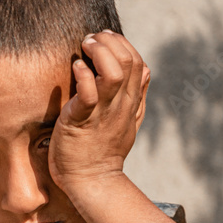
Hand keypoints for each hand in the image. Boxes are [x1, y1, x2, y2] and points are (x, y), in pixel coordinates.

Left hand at [48, 31, 150, 194]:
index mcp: (131, 102)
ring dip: (99, 53)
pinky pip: (88, 92)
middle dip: (109, 42)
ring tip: (84, 48)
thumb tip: (146, 70)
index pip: (138, 62)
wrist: (92, 182)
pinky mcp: (82, 121)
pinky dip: (82, 74)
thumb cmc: (104, 151)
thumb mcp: (128, 121)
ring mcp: (103, 113)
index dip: (122, 44)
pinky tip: (76, 68)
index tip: (103, 40)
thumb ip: (137, 95)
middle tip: (91, 40)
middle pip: (129, 61)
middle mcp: (121, 105)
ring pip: (114, 72)